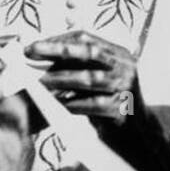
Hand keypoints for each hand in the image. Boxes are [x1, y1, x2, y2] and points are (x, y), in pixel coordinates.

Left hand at [25, 30, 169, 170]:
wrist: (138, 132)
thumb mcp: (103, 75)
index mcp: (119, 53)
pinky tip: (57, 104)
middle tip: (31, 52)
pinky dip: (72, 103)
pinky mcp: (121, 109)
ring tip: (39, 81)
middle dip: (56, 50)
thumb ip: (83, 59)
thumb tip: (50, 43)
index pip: (87, 38)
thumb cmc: (111, 100)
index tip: (35, 45)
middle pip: (89, 52)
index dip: (59, 39)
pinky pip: (91, 105)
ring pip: (89, 78)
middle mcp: (125, 67)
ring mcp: (125, 88)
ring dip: (60, 78)